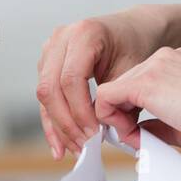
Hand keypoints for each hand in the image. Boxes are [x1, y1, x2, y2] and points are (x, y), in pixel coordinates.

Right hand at [37, 7, 168, 158]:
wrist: (136, 30)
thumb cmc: (136, 46)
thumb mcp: (133, 71)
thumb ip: (117, 100)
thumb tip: (104, 133)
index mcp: (85, 34)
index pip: (71, 79)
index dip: (80, 111)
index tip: (94, 134)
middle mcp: (62, 37)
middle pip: (51, 88)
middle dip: (66, 123)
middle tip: (83, 146)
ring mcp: (51, 48)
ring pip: (44, 95)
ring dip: (57, 126)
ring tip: (73, 150)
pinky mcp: (47, 62)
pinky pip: (46, 96)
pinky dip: (53, 121)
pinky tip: (59, 144)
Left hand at [94, 46, 180, 156]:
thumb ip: (161, 124)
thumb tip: (142, 133)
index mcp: (179, 64)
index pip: (141, 84)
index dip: (135, 112)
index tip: (142, 134)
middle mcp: (165, 58)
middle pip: (124, 86)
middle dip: (124, 116)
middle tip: (135, 140)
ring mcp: (154, 66)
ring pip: (112, 90)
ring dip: (117, 118)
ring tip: (134, 139)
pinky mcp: (144, 82)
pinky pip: (106, 97)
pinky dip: (110, 118)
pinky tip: (128, 135)